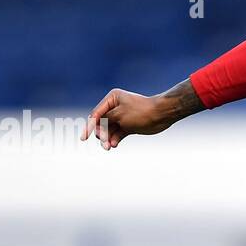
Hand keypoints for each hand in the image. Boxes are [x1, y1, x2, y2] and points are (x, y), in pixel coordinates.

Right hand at [81, 80, 203, 148]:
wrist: (161, 115)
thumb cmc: (140, 112)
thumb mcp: (119, 115)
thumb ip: (105, 120)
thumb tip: (95, 125)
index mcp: (112, 99)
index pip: (96, 114)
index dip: (89, 126)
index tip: (84, 138)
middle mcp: (115, 107)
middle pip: (102, 123)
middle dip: (101, 134)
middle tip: (104, 143)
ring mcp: (122, 117)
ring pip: (110, 130)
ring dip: (108, 138)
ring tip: (109, 147)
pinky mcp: (129, 126)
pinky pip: (118, 133)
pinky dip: (115, 139)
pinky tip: (114, 145)